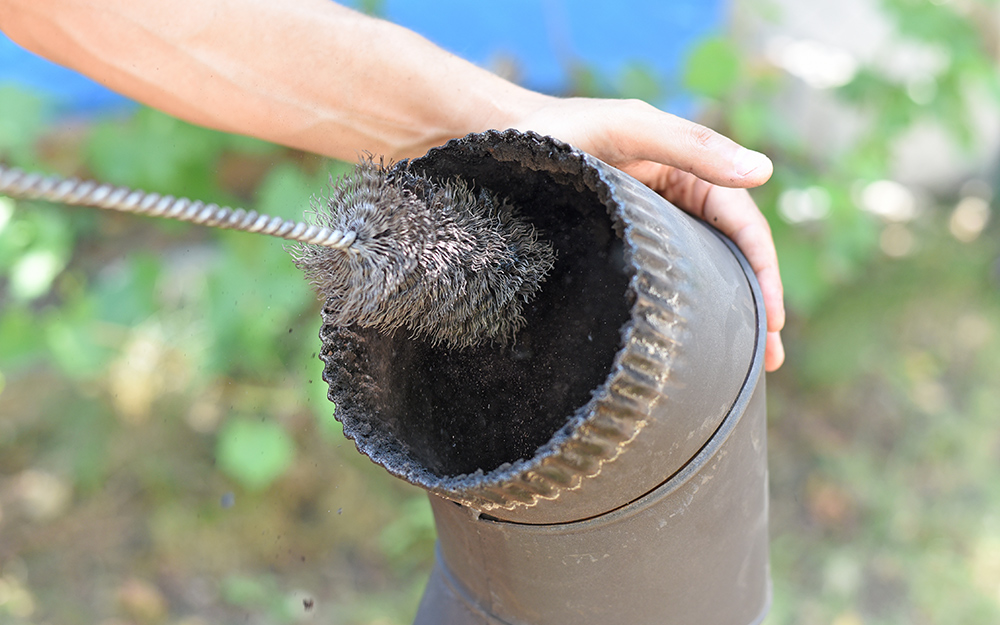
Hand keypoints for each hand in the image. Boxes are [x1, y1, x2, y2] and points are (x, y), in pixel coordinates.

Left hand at [512, 97, 784, 371]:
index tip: (772, 320)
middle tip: (769, 361)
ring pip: (698, 273)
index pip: (741, 223)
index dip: (763, 271)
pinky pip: (661, 279)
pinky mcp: (618, 247)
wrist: (498, 143)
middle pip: (729, 255)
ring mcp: (646, 226)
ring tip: (742, 370)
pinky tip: (688, 346)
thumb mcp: (629, 130)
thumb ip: (690, 146)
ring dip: (724, 316)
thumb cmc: (560, 131)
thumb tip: (764, 171)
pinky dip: (683, 311)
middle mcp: (674, 199)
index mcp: (688, 169)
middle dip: (754, 306)